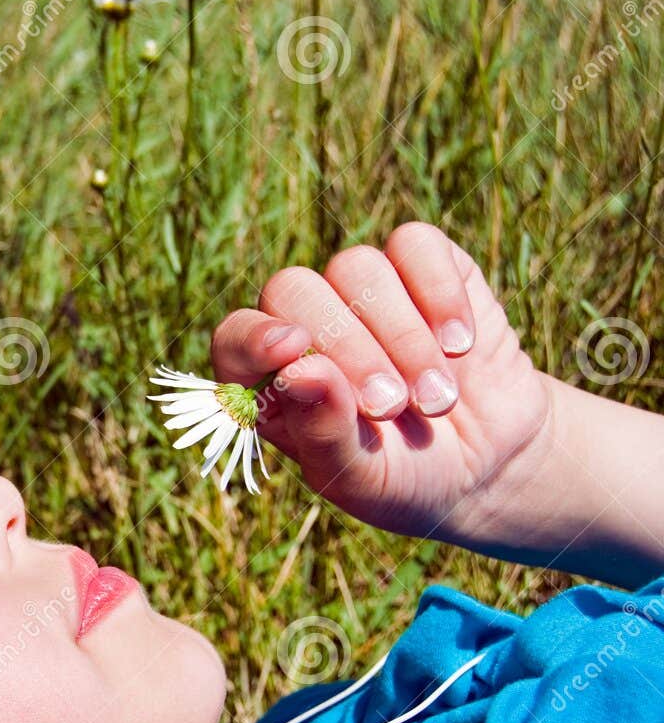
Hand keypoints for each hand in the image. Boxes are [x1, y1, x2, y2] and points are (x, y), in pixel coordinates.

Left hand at [211, 222, 552, 541]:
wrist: (486, 466)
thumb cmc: (401, 478)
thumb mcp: (358, 477)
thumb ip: (323, 432)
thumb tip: (300, 372)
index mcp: (268, 378)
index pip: (236, 336)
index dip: (254, 338)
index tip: (292, 352)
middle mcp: (306, 323)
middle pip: (294, 290)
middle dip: (348, 350)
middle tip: (392, 408)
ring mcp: (360, 289)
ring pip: (357, 267)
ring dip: (402, 337)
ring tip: (436, 400)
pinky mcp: (422, 266)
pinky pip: (415, 245)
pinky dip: (440, 294)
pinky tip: (460, 347)